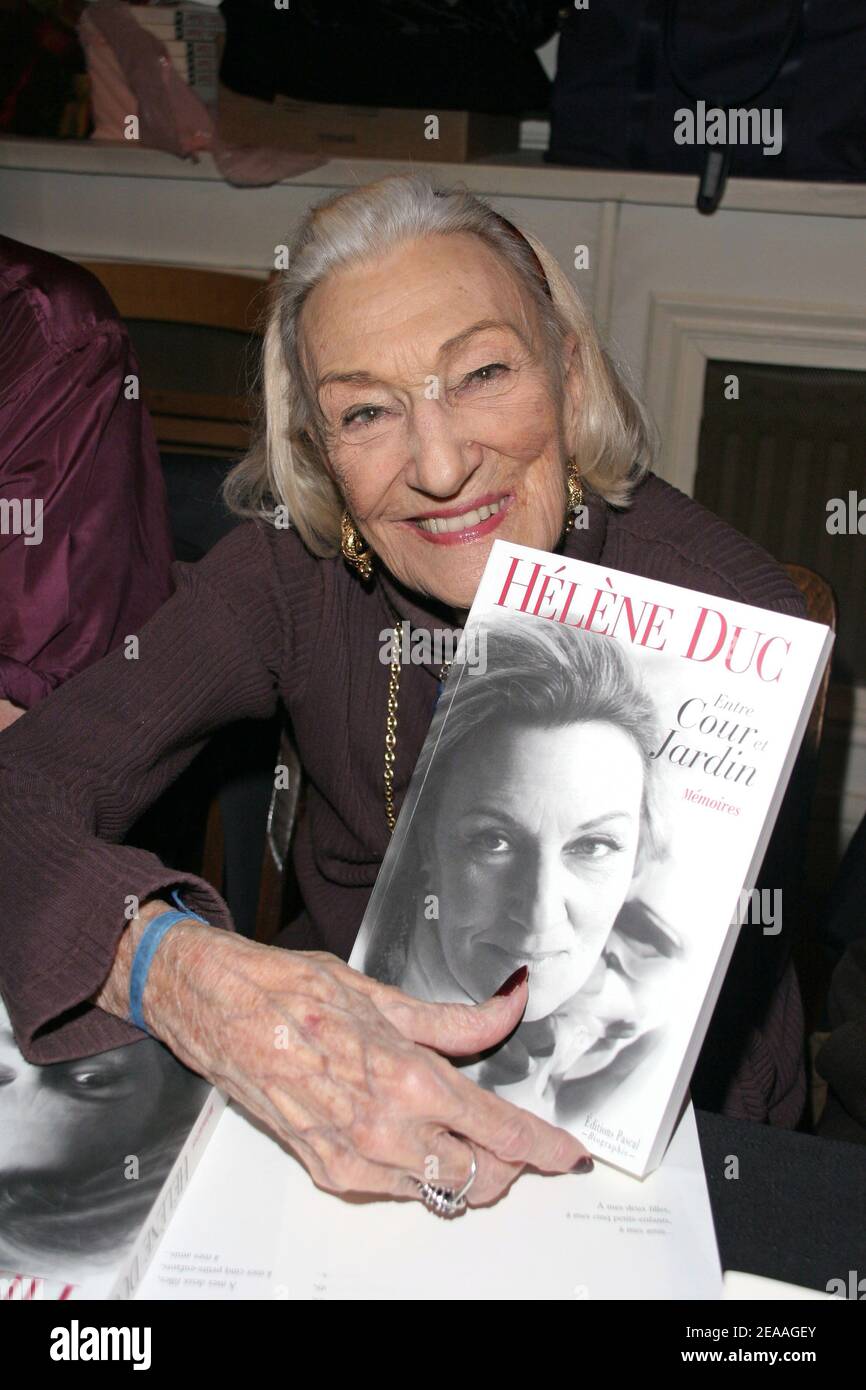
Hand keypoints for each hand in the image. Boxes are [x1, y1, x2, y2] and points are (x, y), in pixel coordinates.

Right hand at [134, 922, 593, 1205]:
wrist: (218, 1010)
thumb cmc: (290, 993)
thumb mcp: (385, 997)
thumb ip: (457, 1021)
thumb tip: (509, 1007)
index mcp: (408, 1079)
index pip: (500, 1131)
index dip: (544, 1147)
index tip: (567, 1152)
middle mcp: (385, 1130)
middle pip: (480, 1177)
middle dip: (508, 1160)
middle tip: (511, 1132)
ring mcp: (355, 1160)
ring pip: (441, 1191)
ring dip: (465, 1169)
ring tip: (461, 1130)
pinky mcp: (329, 1173)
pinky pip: (397, 1189)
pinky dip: (418, 1170)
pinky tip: (410, 1133)